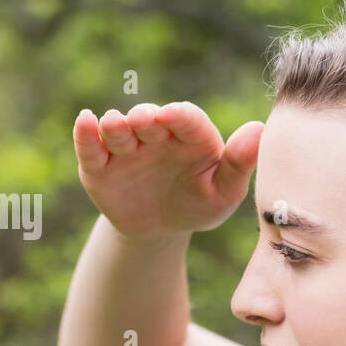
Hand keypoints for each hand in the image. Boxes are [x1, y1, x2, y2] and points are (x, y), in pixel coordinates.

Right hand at [73, 101, 263, 238]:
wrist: (162, 229)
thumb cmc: (200, 204)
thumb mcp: (224, 192)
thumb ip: (239, 164)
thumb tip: (259, 129)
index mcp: (192, 138)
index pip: (188, 120)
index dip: (180, 117)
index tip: (174, 116)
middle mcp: (157, 136)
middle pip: (149, 120)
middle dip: (146, 118)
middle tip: (144, 120)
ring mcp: (127, 149)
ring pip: (119, 131)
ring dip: (116, 125)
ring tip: (115, 123)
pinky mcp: (99, 166)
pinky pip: (91, 147)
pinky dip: (86, 134)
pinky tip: (86, 121)